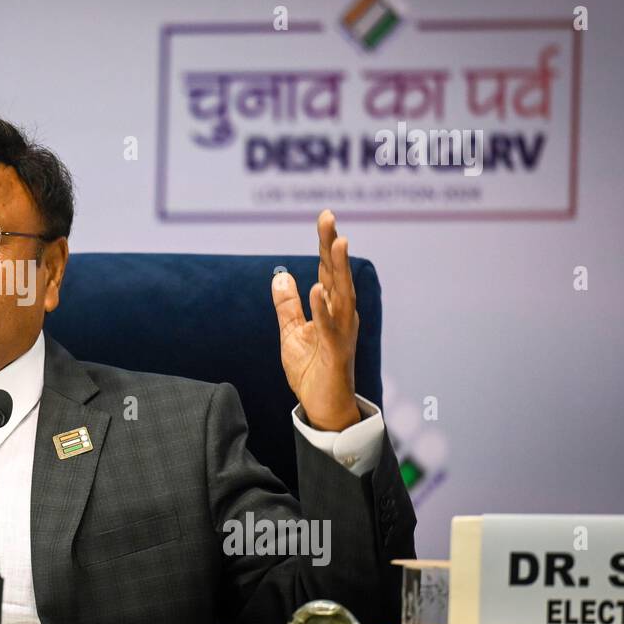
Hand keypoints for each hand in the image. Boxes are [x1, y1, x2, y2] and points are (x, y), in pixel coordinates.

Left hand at [271, 210, 360, 431]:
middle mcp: (342, 316)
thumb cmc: (312, 369)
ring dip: (338, 269)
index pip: (328, 270)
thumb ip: (288, 305)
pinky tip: (319, 290)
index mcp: (332, 309)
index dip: (327, 244)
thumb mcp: (291, 333)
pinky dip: (324, 309)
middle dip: (333, 246)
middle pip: (337, 275)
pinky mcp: (336, 354)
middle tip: (329, 218)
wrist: (321, 407)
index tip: (325, 217)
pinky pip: (330, 328)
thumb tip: (280, 276)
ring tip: (337, 244)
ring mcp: (341, 334)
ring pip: (342, 296)